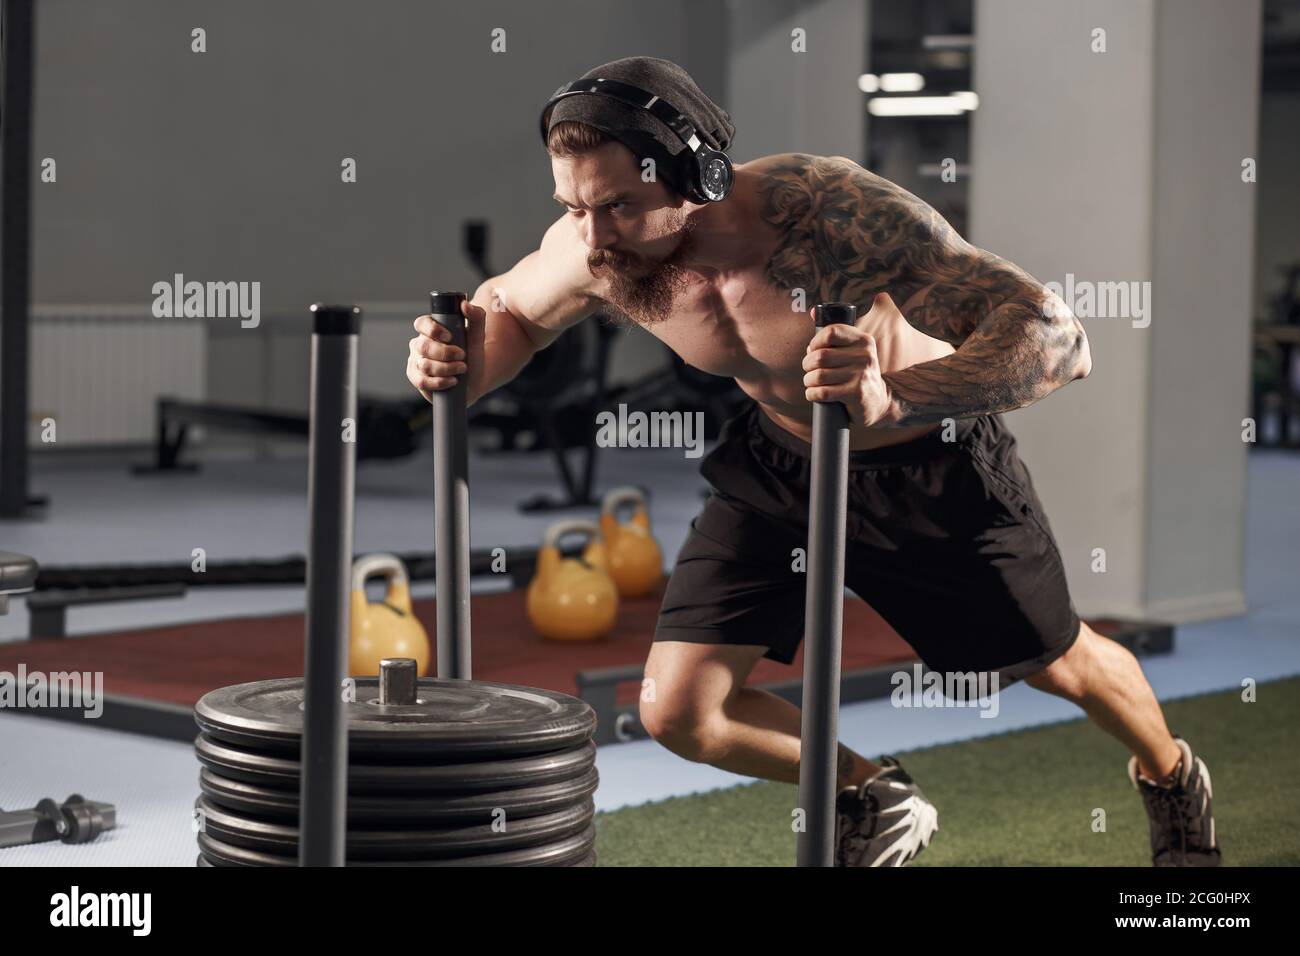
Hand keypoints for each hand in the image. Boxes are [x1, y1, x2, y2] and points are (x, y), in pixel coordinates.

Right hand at [407, 299, 481, 401]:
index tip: (450, 336)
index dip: (432, 330)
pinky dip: (439, 382)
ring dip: (446, 368)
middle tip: (462, 355)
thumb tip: (464, 305)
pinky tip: (452, 381)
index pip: (421, 323)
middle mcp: (420, 344)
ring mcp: (416, 362)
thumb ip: (476, 317)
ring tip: (462, 368)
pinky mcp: (417, 379)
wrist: (475, 379)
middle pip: (423, 346)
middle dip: (444, 352)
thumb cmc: (472, 354)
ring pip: (425, 365)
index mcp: (430, 330)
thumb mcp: (477, 336)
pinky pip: (422, 381)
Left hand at [802, 305, 892, 427]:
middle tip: (809, 369)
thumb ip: (836, 333)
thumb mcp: (854, 350)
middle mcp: (865, 355)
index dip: (815, 342)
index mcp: (863, 340)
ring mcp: (862, 375)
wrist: (878, 400)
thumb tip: (813, 312)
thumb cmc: (858, 372)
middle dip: (807, 364)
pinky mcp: (856, 393)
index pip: (830, 332)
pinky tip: (813, 393)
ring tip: (811, 382)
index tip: (813, 350)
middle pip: (820, 356)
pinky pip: (823, 392)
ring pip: (819, 375)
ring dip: (808, 381)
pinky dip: (812, 394)